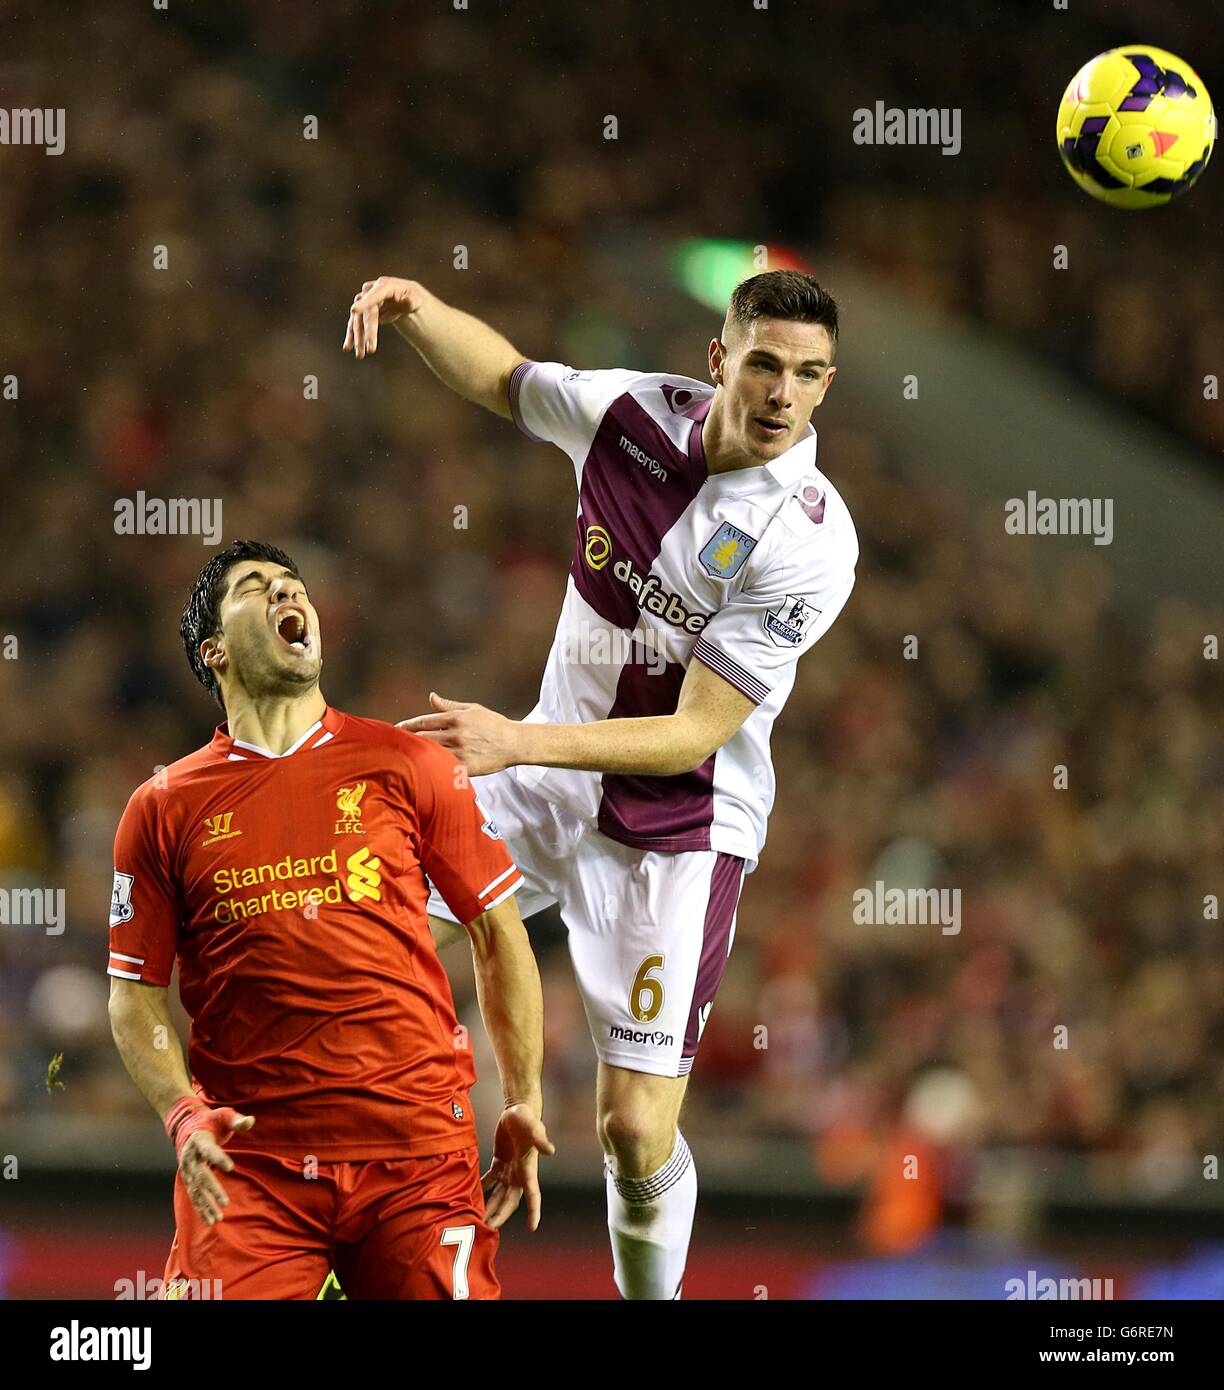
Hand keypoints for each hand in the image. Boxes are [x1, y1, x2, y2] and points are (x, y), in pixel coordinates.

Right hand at [165, 1097, 254, 1225]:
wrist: (187, 1127)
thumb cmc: (211, 1121)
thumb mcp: (224, 1115)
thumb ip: (237, 1120)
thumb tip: (250, 1121)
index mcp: (199, 1140)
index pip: (209, 1150)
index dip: (219, 1158)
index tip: (231, 1167)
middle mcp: (190, 1157)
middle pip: (201, 1176)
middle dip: (213, 1189)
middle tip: (226, 1202)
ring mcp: (187, 1170)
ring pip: (196, 1190)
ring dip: (206, 1204)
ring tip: (218, 1218)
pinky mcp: (189, 1179)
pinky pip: (195, 1196)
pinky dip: (201, 1208)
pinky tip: (211, 1220)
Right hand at [342, 276, 423, 357]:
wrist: (406, 299)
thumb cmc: (413, 299)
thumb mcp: (416, 300)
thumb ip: (412, 301)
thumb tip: (407, 300)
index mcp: (385, 286)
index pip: (374, 295)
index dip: (365, 302)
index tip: (355, 310)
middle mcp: (371, 291)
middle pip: (366, 312)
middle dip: (367, 331)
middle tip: (371, 350)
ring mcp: (364, 301)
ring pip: (357, 320)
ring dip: (358, 338)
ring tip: (360, 355)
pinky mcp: (362, 311)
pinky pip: (355, 324)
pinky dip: (352, 336)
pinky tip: (348, 348)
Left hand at [398, 692, 521, 775]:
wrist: (514, 743)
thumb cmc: (493, 724)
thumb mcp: (472, 709)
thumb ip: (449, 705)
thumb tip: (431, 697)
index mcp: (456, 718)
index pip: (424, 721)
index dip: (407, 725)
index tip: (396, 729)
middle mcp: (456, 734)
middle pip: (423, 738)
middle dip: (407, 741)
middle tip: (392, 745)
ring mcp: (461, 751)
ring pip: (430, 754)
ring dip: (415, 756)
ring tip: (400, 758)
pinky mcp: (466, 767)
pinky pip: (444, 769)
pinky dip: (432, 770)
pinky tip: (421, 772)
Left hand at [481, 1102, 554, 1231]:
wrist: (519, 1110)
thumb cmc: (528, 1118)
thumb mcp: (534, 1128)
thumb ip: (540, 1139)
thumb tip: (551, 1151)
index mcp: (529, 1169)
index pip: (533, 1194)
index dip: (533, 1211)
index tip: (532, 1226)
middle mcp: (519, 1173)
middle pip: (510, 1200)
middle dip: (501, 1215)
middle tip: (488, 1228)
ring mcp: (509, 1169)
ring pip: (499, 1194)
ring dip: (491, 1206)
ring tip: (479, 1220)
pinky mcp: (499, 1162)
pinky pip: (490, 1180)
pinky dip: (483, 1188)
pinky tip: (473, 1196)